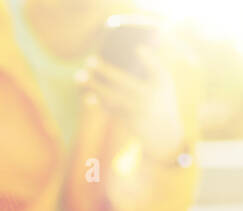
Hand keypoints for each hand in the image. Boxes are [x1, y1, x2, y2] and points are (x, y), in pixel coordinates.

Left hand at [77, 43, 185, 164]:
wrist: (163, 132)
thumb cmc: (162, 99)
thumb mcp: (164, 82)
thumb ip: (153, 64)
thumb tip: (136, 47)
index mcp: (159, 83)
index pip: (154, 68)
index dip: (148, 59)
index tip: (136, 48)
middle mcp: (146, 96)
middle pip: (122, 81)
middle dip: (104, 70)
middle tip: (88, 59)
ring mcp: (135, 109)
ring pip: (111, 96)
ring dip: (94, 86)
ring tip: (78, 75)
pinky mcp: (126, 119)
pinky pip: (109, 108)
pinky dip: (97, 101)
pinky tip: (85, 95)